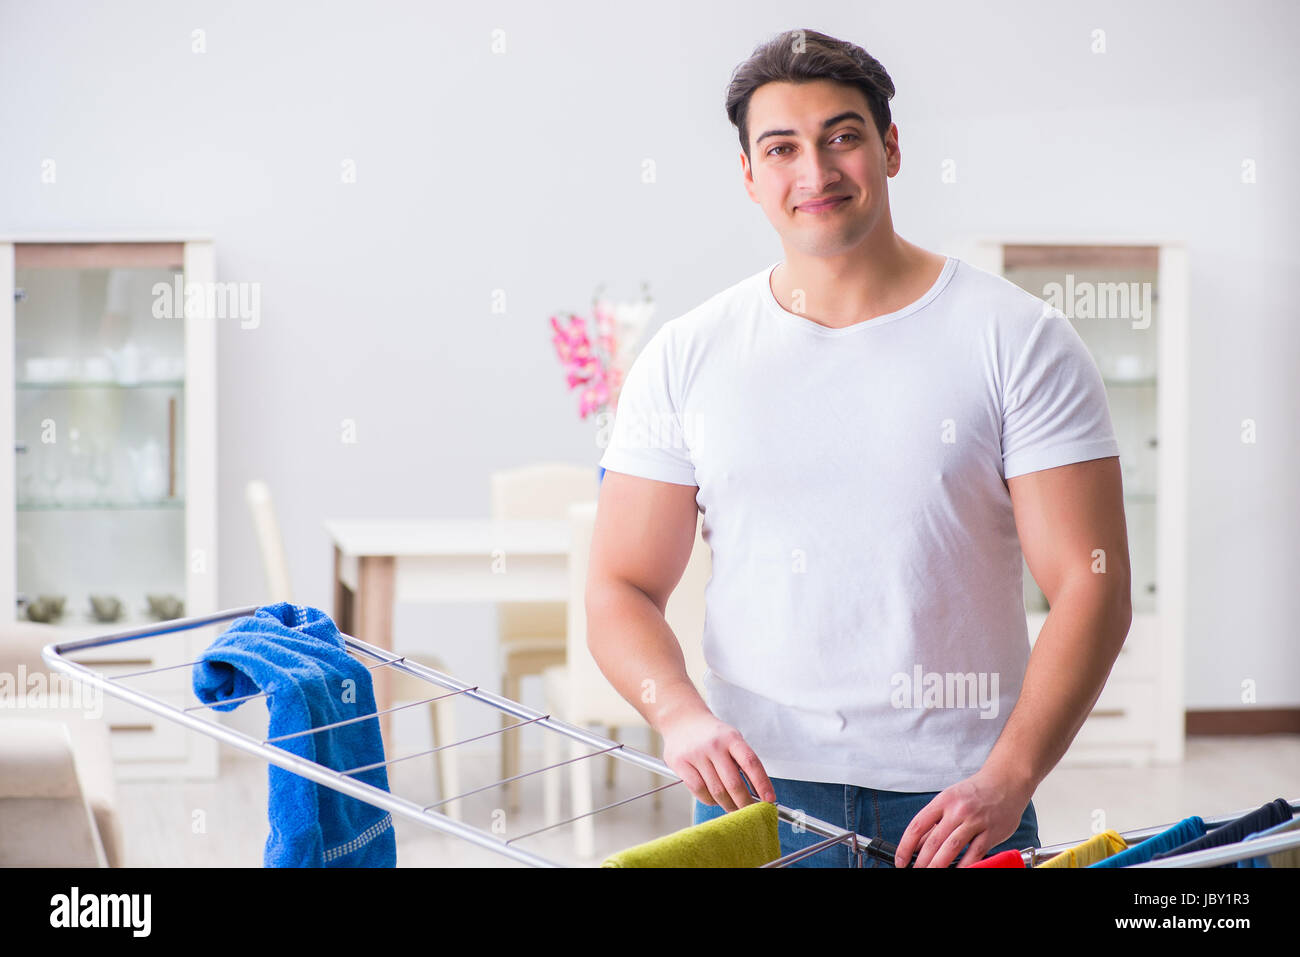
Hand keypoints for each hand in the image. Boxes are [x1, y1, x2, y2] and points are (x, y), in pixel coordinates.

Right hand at [660, 706, 776, 810]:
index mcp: (731, 738)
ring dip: (728, 805)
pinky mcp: (680, 763)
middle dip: (745, 803)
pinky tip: (714, 799)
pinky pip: (699, 790)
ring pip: (716, 791)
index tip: (769, 800)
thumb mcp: (731, 739)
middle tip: (750, 813)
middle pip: (733, 783)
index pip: (751, 763)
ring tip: (733, 807)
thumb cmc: (712, 735)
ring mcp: (696, 754)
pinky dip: (709, 800)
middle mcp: (714, 745)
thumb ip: (743, 762)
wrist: (682, 720)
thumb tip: (757, 793)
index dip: (762, 784)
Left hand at [892, 765, 1033, 867]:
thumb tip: (916, 844)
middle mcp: (958, 810)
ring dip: (938, 865)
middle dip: (921, 861)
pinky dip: (964, 866)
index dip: (905, 846)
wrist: (1006, 782)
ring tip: (930, 873)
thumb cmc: (975, 792)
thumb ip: (934, 822)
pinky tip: (956, 871)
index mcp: (944, 800)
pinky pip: (975, 854)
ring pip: (952, 848)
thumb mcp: (950, 799)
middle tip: (915, 871)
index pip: (917, 825)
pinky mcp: (991, 832)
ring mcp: (975, 821)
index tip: (900, 860)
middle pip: (933, 840)